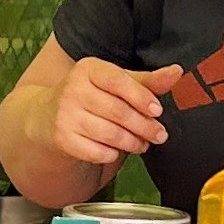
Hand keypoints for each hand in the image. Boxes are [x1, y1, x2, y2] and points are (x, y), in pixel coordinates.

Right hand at [49, 58, 183, 169]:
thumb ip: (146, 81)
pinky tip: (116, 151)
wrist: (46, 118)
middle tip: (159, 134)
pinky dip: (111, 155)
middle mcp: (73, 89)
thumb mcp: (114, 84)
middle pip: (118, 111)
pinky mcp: (62, 139)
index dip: (141, 96)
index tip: (158, 110)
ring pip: (110, 134)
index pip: (118, 80)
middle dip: (144, 126)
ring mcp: (65, 115)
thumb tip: (176, 72)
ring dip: (132, 142)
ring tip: (142, 144)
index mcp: (88, 69)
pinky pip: (96, 152)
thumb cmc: (89, 97)